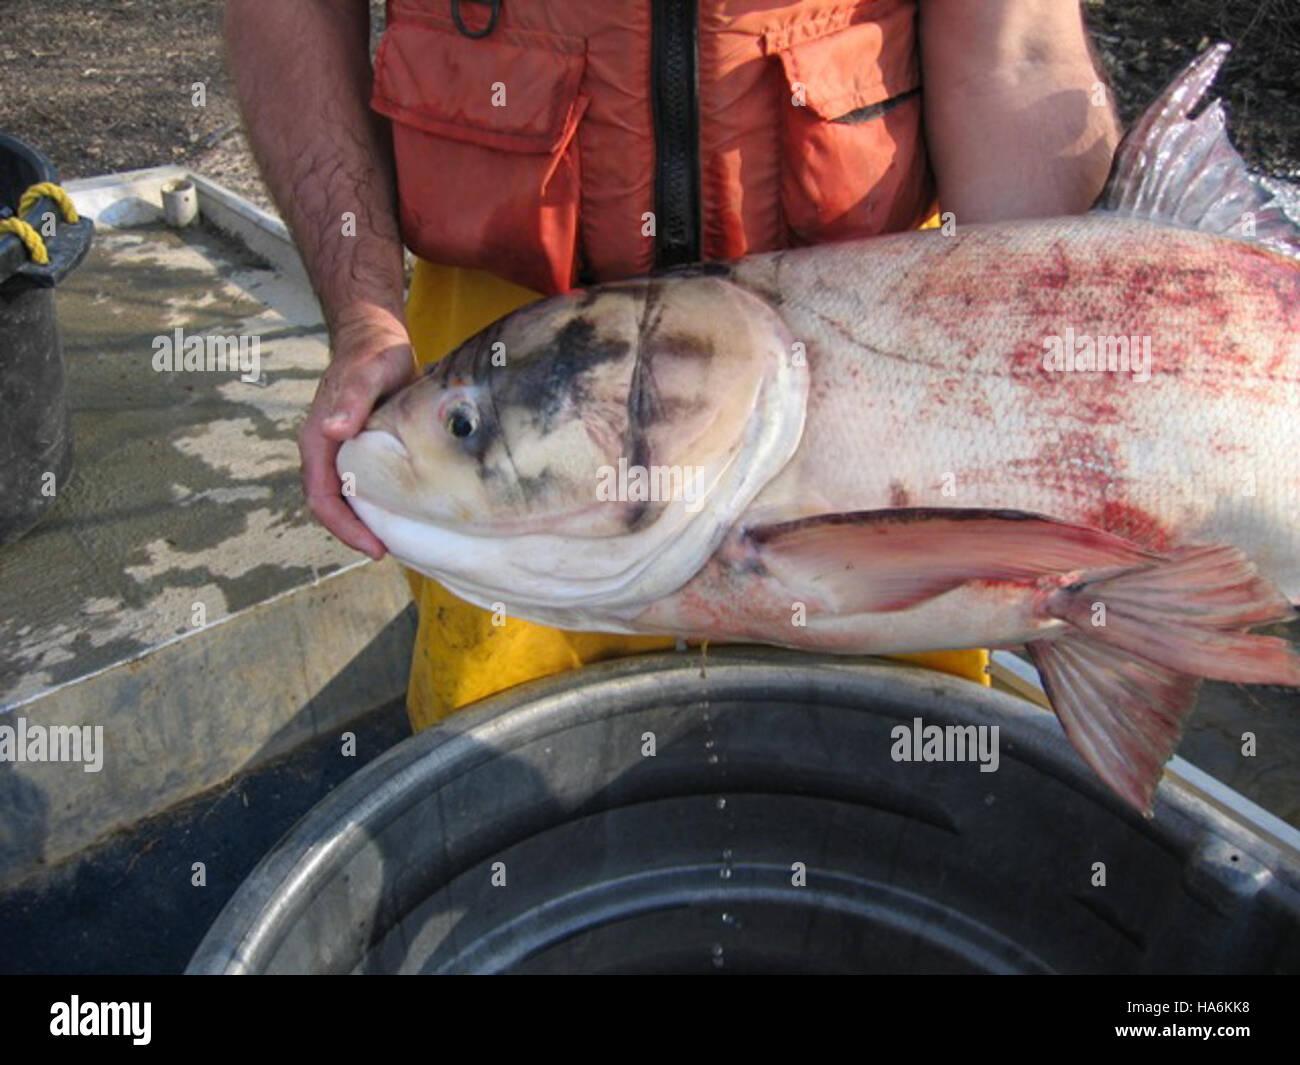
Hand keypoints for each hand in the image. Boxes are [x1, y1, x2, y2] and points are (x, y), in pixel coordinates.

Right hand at [299, 304, 414, 558]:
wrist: (376, 336)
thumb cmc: (374, 352)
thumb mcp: (370, 372)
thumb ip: (352, 399)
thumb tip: (332, 432)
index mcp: (318, 439)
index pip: (322, 497)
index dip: (344, 527)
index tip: (375, 547)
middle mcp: (325, 449)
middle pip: (332, 505)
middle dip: (356, 533)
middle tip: (391, 551)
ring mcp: (341, 451)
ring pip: (347, 498)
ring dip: (367, 521)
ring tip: (400, 540)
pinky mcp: (361, 449)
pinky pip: (364, 485)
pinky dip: (379, 503)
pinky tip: (405, 513)